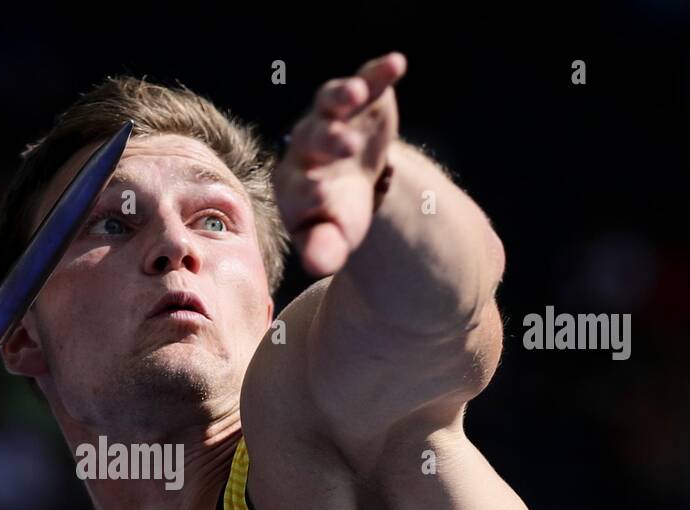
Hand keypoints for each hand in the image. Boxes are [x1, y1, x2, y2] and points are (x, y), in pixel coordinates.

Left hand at [274, 52, 405, 277]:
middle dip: (327, 140)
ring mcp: (331, 118)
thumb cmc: (336, 216)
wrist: (350, 184)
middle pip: (311, 140)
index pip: (296, 186)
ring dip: (341, 95)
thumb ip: (323, 250)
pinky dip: (378, 73)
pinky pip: (366, 81)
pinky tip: (395, 63)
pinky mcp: (359, 101)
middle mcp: (306, 147)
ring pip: (327, 103)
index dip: (308, 189)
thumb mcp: (332, 237)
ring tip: (357, 92)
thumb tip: (319, 265)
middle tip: (345, 145)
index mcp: (294, 184)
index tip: (320, 192)